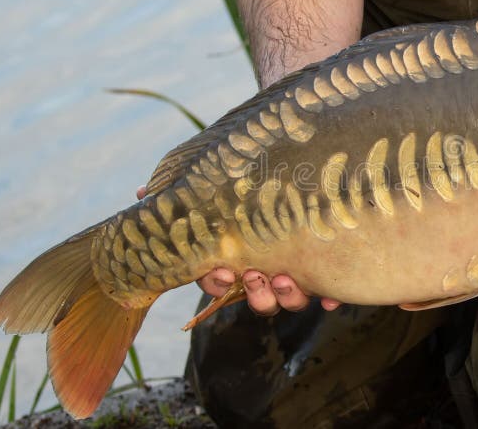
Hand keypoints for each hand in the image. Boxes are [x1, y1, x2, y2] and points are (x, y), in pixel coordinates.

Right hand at [135, 185, 341, 314]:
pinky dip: (331, 296)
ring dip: (287, 295)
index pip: (218, 282)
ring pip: (290, 299)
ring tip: (286, 278)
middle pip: (258, 298)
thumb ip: (185, 196)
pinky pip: (329, 289)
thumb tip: (142, 189)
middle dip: (255, 293)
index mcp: (236, 260)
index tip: (219, 272)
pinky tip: (334, 297)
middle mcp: (265, 271)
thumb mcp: (216, 188)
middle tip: (253, 275)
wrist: (299, 178)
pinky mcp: (324, 268)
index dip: (216, 283)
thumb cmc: (248, 189)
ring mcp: (295, 272)